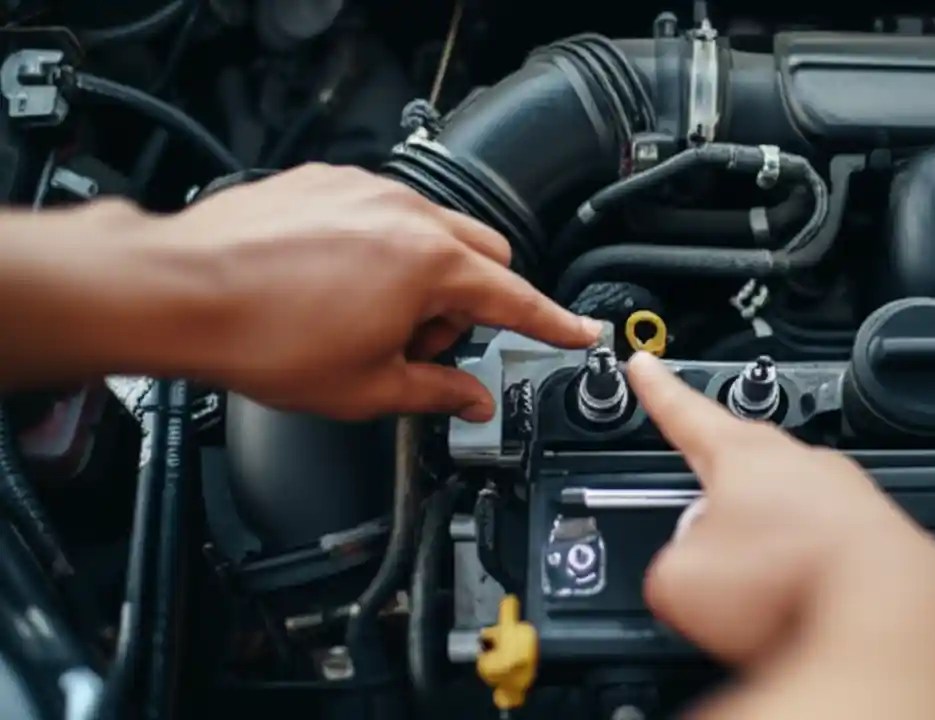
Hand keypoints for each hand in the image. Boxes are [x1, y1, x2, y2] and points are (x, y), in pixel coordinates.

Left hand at [156, 164, 599, 418]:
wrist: (177, 291)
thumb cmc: (263, 337)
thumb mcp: (365, 389)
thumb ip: (435, 394)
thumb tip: (470, 403)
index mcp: (430, 266)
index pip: (516, 299)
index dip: (555, 324)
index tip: (580, 332)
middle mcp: (405, 215)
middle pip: (482, 255)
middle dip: (472, 301)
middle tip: (425, 344)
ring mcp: (364, 191)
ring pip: (432, 231)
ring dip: (424, 275)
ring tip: (368, 318)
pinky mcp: (325, 182)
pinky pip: (381, 212)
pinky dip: (379, 248)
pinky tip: (333, 284)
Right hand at [626, 352, 934, 718]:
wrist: (891, 620)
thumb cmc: (791, 586)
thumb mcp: (680, 578)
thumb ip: (671, 557)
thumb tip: (690, 569)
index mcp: (743, 455)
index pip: (686, 410)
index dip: (660, 389)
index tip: (648, 365)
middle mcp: (802, 464)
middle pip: (742, 473)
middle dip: (720, 508)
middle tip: (706, 548)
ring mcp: (847, 498)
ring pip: (786, 520)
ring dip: (769, 554)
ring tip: (763, 603)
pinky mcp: (880, 539)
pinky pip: (825, 556)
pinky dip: (808, 582)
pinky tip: (803, 612)